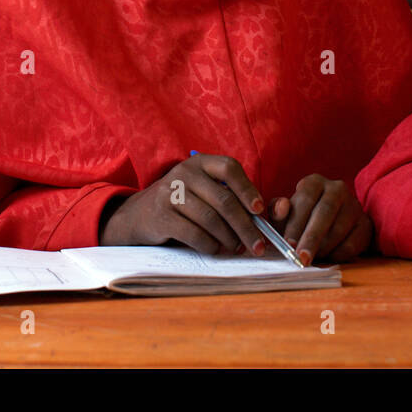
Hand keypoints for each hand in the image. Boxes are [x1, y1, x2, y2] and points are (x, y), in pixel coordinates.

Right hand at [100, 154, 266, 254]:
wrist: (142, 214)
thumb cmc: (185, 203)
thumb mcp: (205, 190)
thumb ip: (233, 197)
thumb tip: (269, 215)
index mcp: (200, 162)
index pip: (229, 168)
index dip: (248, 189)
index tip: (260, 210)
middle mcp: (185, 173)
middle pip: (224, 200)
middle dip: (246, 226)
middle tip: (258, 245)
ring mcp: (171, 193)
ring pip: (211, 220)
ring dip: (229, 238)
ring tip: (237, 247)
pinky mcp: (161, 216)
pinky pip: (194, 234)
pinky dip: (210, 245)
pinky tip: (215, 249)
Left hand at [269, 174, 370, 264]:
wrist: (329, 226)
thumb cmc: (301, 220)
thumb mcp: (285, 215)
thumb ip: (278, 211)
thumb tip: (282, 207)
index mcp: (314, 183)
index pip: (305, 198)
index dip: (296, 223)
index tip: (288, 244)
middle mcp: (337, 189)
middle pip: (324, 212)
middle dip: (311, 238)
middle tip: (301, 258)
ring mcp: (354, 205)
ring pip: (339, 229)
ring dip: (323, 248)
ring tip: (312, 258)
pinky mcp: (366, 224)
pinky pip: (353, 243)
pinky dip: (338, 254)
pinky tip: (329, 257)